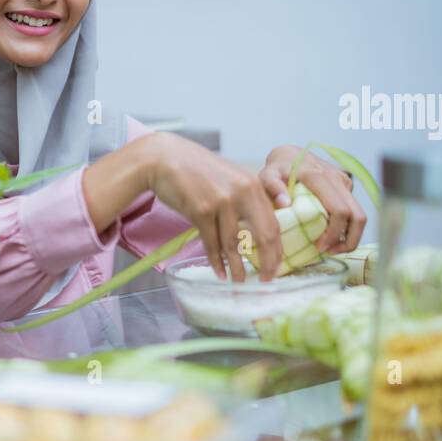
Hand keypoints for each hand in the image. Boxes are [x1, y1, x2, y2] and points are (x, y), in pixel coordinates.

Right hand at [143, 132, 281, 281]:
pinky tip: (219, 272)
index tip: (276, 266)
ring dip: (237, 267)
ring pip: (234, 243)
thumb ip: (247, 197)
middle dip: (266, 262)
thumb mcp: (229, 177)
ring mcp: (221, 201)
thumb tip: (260, 227)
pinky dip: (216, 261)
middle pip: (263, 235)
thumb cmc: (196, 170)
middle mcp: (242, 192)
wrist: (164, 158)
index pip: (274, 222)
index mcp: (253, 184)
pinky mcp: (200, 210)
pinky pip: (211, 243)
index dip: (277, 249)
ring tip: (238, 282)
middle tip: (265, 280)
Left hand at [259, 145, 366, 253]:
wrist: (289, 155)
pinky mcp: (346, 185)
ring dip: (350, 236)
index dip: (334, 233)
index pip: (339, 210)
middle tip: (329, 252)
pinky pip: (354, 209)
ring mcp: (344, 181)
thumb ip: (272, 187)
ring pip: (360, 214)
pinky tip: (331, 235)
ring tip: (332, 248)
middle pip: (357, 216)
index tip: (320, 247)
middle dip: (348, 240)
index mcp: (318, 176)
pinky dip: (347, 227)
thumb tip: (285, 203)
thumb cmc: (276, 169)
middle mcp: (336, 178)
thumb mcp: (267, 176)